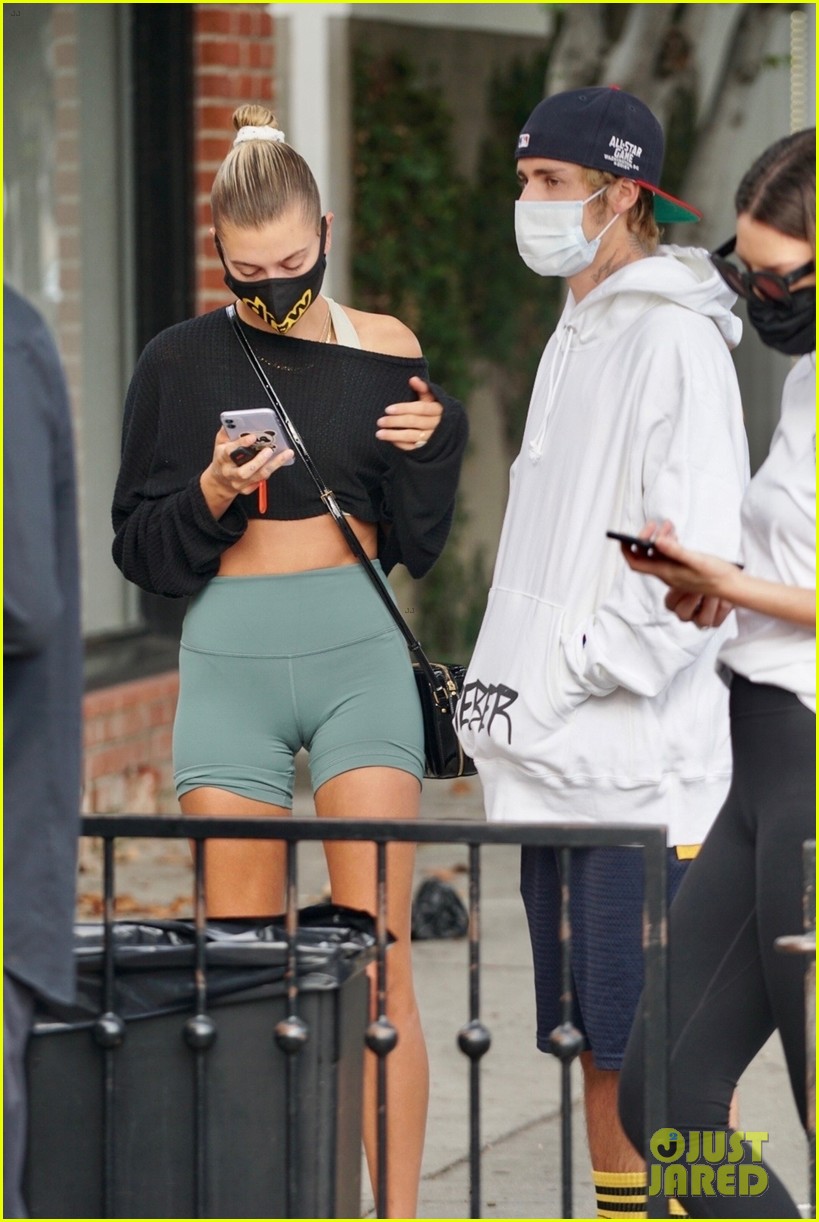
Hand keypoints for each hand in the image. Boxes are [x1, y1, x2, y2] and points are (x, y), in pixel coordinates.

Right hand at [202, 428, 293, 514]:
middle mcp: (230, 472)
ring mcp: (239, 483)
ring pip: (259, 476)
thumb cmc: (222, 459)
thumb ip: (226, 432)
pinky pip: (261, 481)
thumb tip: (234, 420)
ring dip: (274, 465)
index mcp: (222, 458)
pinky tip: (279, 462)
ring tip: (285, 454)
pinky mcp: (247, 489)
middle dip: (259, 460)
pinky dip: (271, 470)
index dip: (241, 444)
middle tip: (270, 449)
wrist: (220, 481)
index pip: (230, 452)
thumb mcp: (219, 443)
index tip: (252, 437)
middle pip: (245, 470)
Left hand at [376, 377, 443, 451]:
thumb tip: (412, 379)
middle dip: (395, 422)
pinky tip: (389, 440)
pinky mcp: (427, 449)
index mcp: (439, 410)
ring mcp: (433, 438)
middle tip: (379, 421)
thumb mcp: (431, 399)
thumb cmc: (433, 411)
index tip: (387, 409)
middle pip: (414, 422)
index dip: (404, 408)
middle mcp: (437, 425)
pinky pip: (412, 447)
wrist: (445, 431)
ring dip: (393, 435)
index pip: (420, 408)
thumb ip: (423, 388)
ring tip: (379, 433)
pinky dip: (400, 444)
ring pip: (411, 436)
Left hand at [621, 519, 740, 625]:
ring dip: (658, 539)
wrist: (731, 586)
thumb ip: (676, 551)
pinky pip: (668, 555)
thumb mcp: (696, 560)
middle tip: (655, 524)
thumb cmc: (715, 574)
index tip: (625, 536)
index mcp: (666, 572)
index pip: (635, 563)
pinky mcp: (682, 569)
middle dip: (645, 538)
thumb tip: (656, 542)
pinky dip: (668, 543)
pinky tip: (675, 535)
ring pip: (657, 554)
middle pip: (645, 556)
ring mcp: (674, 572)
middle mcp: (666, 574)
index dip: (626, 550)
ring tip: (668, 525)